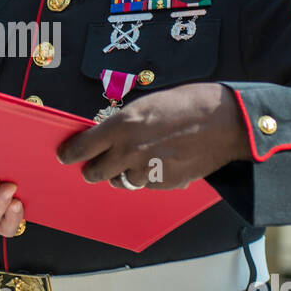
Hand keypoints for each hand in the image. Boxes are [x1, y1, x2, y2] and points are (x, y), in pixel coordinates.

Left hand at [56, 82, 249, 188]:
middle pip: (94, 173)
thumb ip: (124, 124)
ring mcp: (146, 170)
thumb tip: (107, 137)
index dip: (70, 153)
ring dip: (123, 173)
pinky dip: (147, 177)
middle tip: (96, 164)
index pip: (81, 147)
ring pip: (120, 182)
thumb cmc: (189, 104)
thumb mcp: (147, 105)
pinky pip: (145, 185)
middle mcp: (129, 151)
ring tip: (137, 159)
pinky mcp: (163, 183)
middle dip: (93, 169)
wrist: (225, 121)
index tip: (65, 156)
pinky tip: (161, 162)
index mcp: (121, 125)